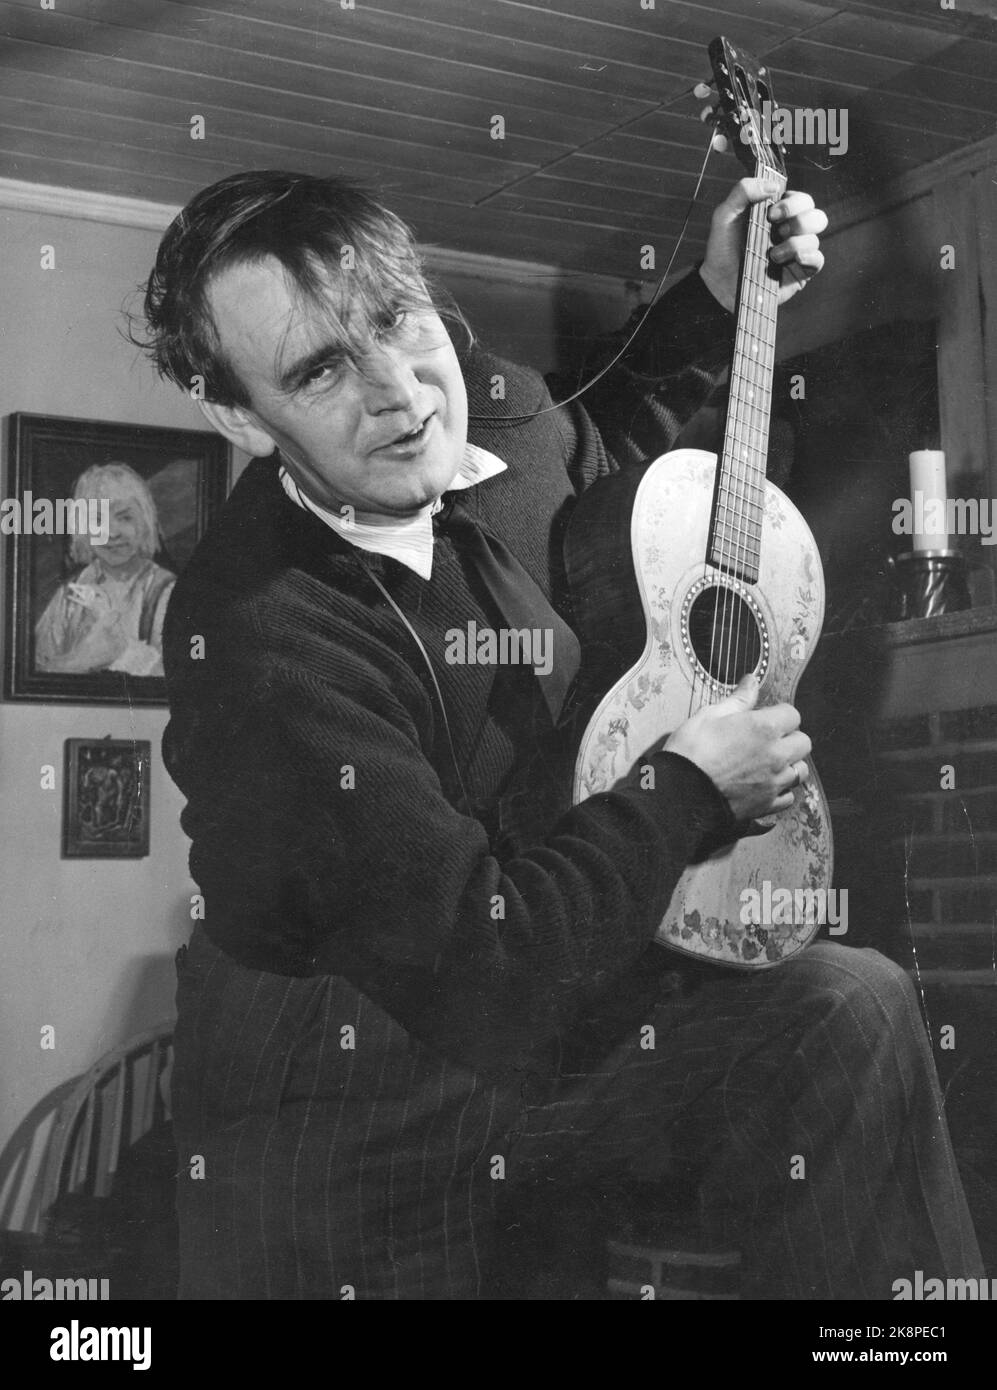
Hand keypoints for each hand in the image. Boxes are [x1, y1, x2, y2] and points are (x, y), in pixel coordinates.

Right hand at [664, 673, 811, 820]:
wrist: (679, 793)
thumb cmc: (691, 752)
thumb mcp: (710, 716)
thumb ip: (738, 699)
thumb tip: (751, 681)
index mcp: (765, 728)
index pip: (792, 714)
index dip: (778, 714)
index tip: (764, 718)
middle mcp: (777, 755)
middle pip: (803, 742)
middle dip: (789, 738)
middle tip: (768, 740)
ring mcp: (774, 782)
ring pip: (800, 771)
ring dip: (789, 765)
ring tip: (769, 763)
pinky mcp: (767, 804)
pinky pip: (788, 797)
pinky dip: (781, 790)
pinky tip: (765, 785)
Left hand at [699, 178, 826, 310]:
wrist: (719, 283)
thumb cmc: (723, 248)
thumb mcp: (725, 214)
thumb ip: (744, 191)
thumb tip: (773, 186)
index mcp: (779, 215)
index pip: (802, 200)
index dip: (792, 203)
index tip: (771, 213)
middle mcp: (791, 231)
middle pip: (815, 215)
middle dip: (799, 219)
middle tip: (777, 229)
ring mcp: (796, 252)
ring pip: (815, 237)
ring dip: (795, 242)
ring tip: (773, 254)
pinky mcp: (799, 272)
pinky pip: (818, 260)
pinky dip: (810, 256)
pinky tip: (796, 258)